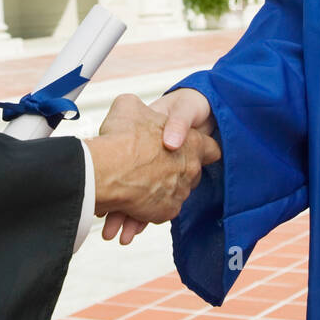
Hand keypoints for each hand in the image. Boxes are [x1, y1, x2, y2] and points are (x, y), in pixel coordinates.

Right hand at [102, 88, 215, 244]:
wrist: (109, 170)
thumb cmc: (123, 137)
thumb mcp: (129, 106)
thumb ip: (140, 108)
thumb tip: (136, 110)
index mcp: (192, 141)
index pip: (210, 147)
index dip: (200, 146)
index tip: (191, 147)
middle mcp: (191, 169)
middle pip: (190, 172)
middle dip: (173, 169)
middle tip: (153, 164)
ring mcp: (179, 193)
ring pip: (171, 192)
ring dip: (156, 191)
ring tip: (134, 188)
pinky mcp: (165, 213)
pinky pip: (158, 211)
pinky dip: (146, 209)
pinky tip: (130, 201)